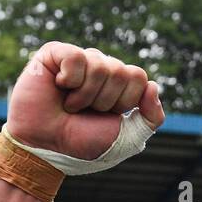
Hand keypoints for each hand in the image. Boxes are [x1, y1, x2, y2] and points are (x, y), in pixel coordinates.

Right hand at [7, 42, 165, 158]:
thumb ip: (151, 118)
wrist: (46, 148)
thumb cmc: (83, 143)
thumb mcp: (128, 139)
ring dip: (85, 95)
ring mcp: (79, 60)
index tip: (106, 116)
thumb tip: (154, 85)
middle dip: (104, 101)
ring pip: (100, 66)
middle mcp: (100, 69)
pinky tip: (58, 87)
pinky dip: (69, 80)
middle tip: (85, 112)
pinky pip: (76, 56)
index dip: (125, 101)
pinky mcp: (55, 53)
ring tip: (69, 105)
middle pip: (121, 71)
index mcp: (119, 86)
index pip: (139, 77)